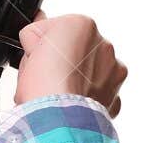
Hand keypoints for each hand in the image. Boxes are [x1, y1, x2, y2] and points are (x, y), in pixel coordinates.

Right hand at [13, 10, 127, 116]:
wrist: (58, 117)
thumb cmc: (43, 81)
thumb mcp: (28, 38)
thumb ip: (36, 31)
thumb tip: (35, 36)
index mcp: (84, 25)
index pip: (60, 30)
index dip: (44, 45)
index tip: (38, 57)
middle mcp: (104, 46)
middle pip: (78, 52)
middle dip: (64, 63)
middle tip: (46, 78)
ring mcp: (112, 74)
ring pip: (91, 73)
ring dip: (77, 81)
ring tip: (57, 93)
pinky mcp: (114, 100)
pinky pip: (99, 96)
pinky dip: (87, 100)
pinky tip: (70, 104)